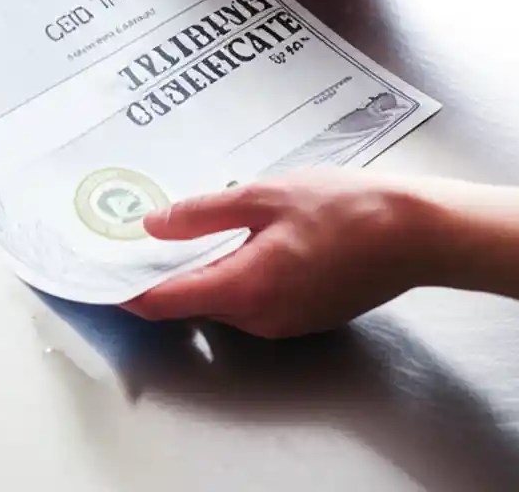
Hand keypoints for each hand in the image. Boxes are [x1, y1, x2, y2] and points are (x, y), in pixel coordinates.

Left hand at [122, 169, 439, 337]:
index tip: (99, 271)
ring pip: (222, 298)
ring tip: (196, 221)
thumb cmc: (349, 208)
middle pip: (191, 301)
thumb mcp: (264, 195)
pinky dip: (235, 273)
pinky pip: (252, 299)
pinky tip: (244, 236)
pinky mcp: (302, 316)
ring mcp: (283, 323)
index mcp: (243, 289)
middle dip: (164, 270)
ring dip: (204, 267)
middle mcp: (258, 318)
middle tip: (141, 230)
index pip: (164, 302)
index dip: (126, 289)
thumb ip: (201, 213)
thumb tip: (152, 226)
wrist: (420, 233)